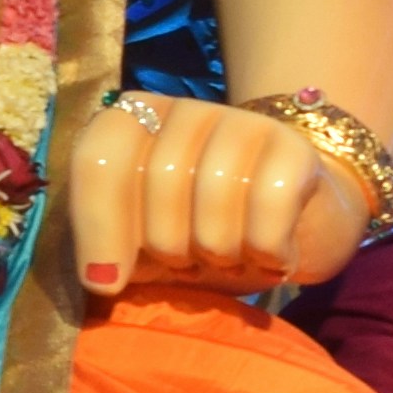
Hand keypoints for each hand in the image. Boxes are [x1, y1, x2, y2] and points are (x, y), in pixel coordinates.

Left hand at [65, 89, 373, 297]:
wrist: (292, 229)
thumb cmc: (202, 238)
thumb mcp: (144, 252)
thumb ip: (110, 254)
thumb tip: (100, 278)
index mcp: (133, 124)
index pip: (98, 158)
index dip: (98, 224)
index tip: (108, 281)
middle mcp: (184, 111)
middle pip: (159, 181)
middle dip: (169, 245)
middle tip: (189, 262)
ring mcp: (243, 122)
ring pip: (215, 192)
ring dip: (220, 250)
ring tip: (229, 258)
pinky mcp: (294, 148)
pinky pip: (269, 203)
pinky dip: (266, 248)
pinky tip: (271, 256)